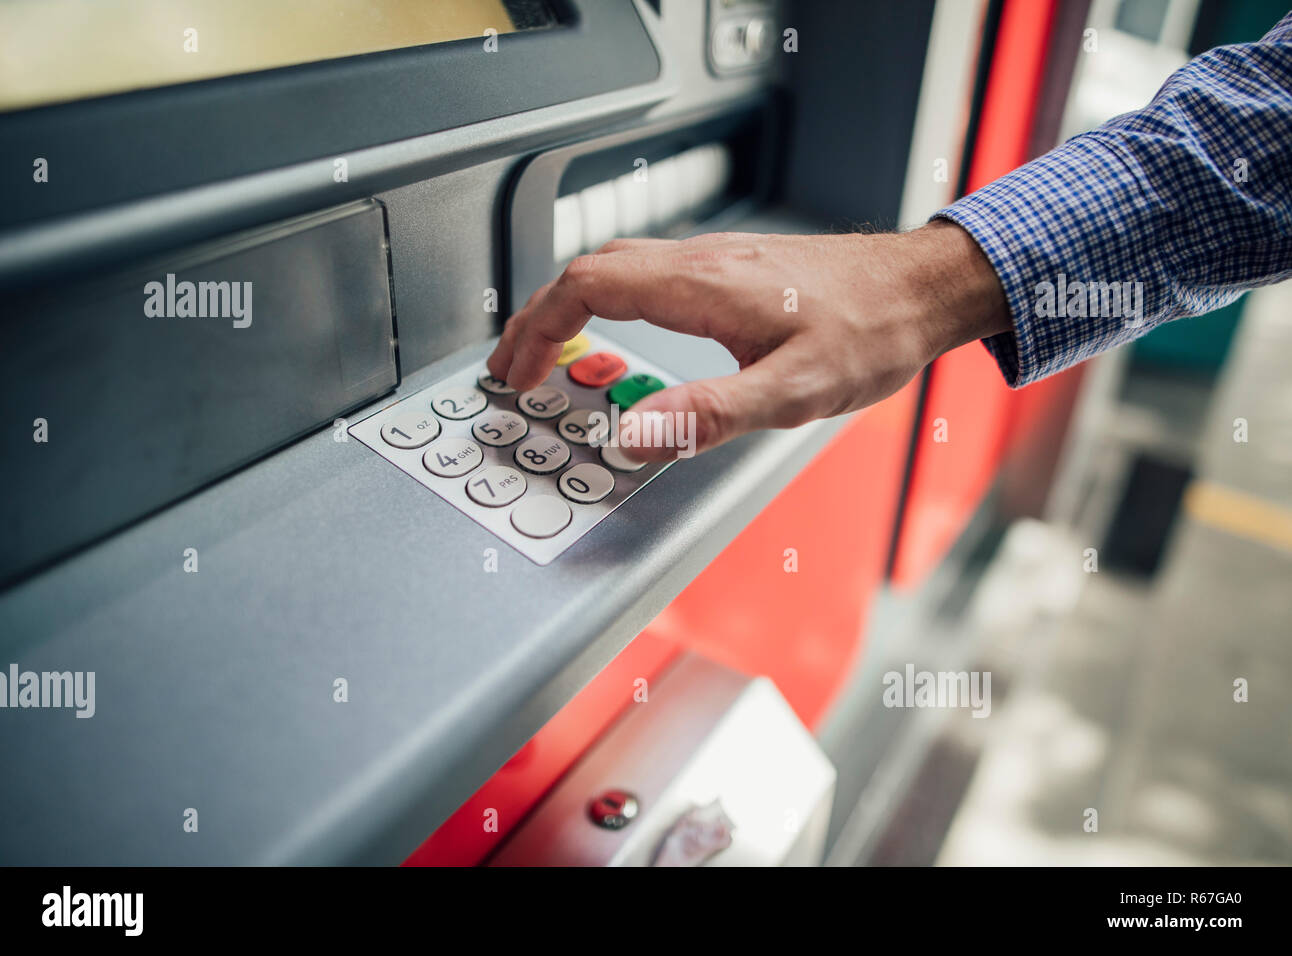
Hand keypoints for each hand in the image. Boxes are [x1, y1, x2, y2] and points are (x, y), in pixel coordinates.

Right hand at [486, 220, 1010, 460]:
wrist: (922, 288)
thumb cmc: (871, 331)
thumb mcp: (793, 390)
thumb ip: (709, 414)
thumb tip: (634, 433)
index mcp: (700, 286)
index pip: (585, 289)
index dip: (537, 331)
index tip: (518, 373)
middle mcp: (700, 261)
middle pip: (587, 272)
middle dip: (538, 320)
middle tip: (515, 368)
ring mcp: (716, 260)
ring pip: (616, 268)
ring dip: (572, 308)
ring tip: (553, 355)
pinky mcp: (734, 270)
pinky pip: (648, 275)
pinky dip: (610, 303)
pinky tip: (623, 336)